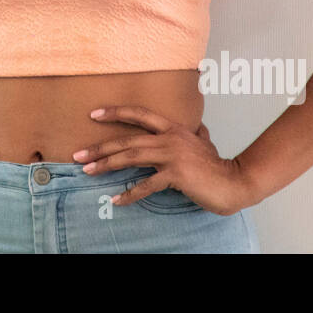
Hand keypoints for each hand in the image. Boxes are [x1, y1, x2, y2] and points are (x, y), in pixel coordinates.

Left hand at [73, 106, 254, 215]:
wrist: (234, 181)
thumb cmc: (217, 165)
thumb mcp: (204, 143)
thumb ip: (196, 134)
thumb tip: (198, 129)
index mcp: (173, 127)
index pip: (139, 114)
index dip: (116, 112)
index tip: (93, 114)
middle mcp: (170, 137)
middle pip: (127, 139)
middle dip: (99, 146)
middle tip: (77, 154)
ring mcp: (172, 155)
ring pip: (131, 157)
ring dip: (106, 165)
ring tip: (87, 171)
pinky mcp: (176, 174)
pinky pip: (147, 184)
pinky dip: (130, 193)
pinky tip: (116, 199)